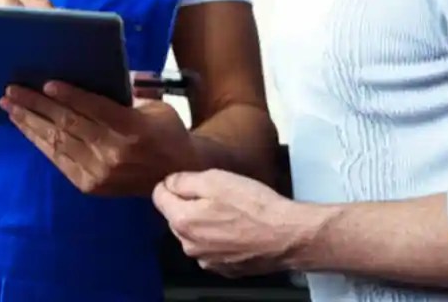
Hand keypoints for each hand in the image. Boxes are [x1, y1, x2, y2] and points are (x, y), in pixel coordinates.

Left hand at [1, 81, 201, 196]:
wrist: (175, 175)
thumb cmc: (166, 132)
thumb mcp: (155, 107)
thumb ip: (125, 95)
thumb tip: (91, 72)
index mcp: (133, 127)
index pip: (94, 109)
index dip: (69, 96)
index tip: (46, 83)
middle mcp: (113, 151)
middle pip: (67, 124)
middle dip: (36, 105)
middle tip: (12, 90)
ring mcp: (100, 172)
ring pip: (57, 143)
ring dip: (29, 123)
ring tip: (9, 106)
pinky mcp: (90, 185)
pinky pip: (58, 160)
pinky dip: (39, 142)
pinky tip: (25, 128)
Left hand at [152, 168, 319, 277]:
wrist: (288, 236)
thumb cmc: (255, 207)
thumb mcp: (215, 179)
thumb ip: (183, 180)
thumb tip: (168, 182)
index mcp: (182, 221)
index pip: (158, 197)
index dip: (171, 184)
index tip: (189, 180)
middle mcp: (190, 246)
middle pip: (177, 216)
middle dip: (191, 203)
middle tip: (220, 195)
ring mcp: (208, 260)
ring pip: (196, 233)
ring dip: (207, 221)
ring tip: (234, 212)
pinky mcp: (226, 269)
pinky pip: (214, 247)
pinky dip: (222, 238)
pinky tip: (241, 228)